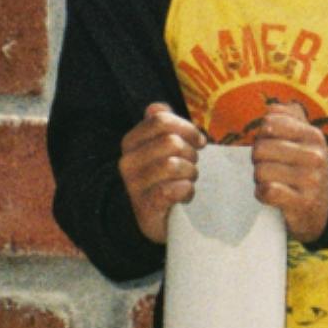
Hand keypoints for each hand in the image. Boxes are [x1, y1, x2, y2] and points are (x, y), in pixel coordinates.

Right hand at [118, 104, 201, 243]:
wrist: (155, 219)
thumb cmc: (164, 179)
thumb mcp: (162, 150)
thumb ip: (161, 126)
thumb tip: (157, 107)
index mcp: (131, 142)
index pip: (161, 120)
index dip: (187, 128)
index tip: (199, 141)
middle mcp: (128, 161)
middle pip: (171, 142)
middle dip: (191, 153)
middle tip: (193, 164)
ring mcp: (134, 184)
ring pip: (173, 165)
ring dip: (190, 173)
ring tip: (189, 180)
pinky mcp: (145, 206)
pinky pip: (174, 189)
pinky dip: (187, 191)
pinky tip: (185, 195)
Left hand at [249, 100, 327, 242]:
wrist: (326, 210)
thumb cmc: (308, 171)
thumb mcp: (307, 141)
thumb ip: (290, 118)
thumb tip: (270, 108)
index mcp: (313, 136)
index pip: (269, 123)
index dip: (263, 136)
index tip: (272, 148)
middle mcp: (314, 156)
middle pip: (260, 148)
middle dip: (259, 160)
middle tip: (271, 169)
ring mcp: (310, 180)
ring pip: (261, 171)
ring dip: (260, 179)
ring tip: (274, 182)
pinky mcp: (301, 203)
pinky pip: (267, 191)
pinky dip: (262, 194)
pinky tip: (271, 195)